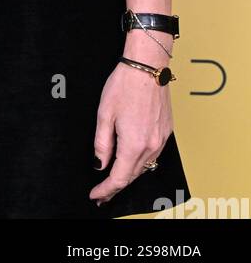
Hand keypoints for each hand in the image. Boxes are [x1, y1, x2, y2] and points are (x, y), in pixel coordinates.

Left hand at [89, 60, 173, 204]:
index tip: (96, 195)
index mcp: (133, 144)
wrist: (147, 67)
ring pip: (144, 168)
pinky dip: (140, 162)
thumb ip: (102, 143)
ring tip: (114, 179)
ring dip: (129, 175)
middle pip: (132, 176)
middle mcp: (151, 146)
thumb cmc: (124, 85)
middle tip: (102, 192)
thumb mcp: (104, 114)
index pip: (119, 178)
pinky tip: (131, 160)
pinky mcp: (166, 133)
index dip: (106, 189)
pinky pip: (153, 155)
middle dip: (116, 186)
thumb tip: (100, 164)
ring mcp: (161, 140)